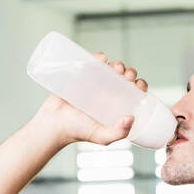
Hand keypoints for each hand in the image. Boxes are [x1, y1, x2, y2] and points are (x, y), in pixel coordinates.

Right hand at [31, 51, 148, 147]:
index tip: (138, 85)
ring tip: (115, 68)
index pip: (133, 93)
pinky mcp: (80, 75)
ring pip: (111, 68)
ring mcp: (94, 83)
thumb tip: (131, 118)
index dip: (139, 86)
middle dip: (130, 73)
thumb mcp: (101, 137)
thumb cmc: (78, 132)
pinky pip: (92, 62)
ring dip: (117, 64)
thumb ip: (118, 133)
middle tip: (127, 75)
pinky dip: (98, 57)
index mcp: (116, 106)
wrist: (54, 124)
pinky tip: (102, 58)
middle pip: (124, 78)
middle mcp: (107, 93)